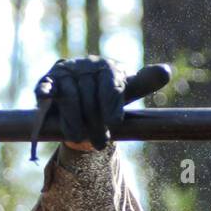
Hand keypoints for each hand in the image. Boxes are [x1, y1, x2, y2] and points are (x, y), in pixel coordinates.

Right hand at [32, 58, 171, 155]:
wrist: (83, 95)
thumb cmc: (109, 95)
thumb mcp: (128, 90)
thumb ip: (145, 82)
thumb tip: (166, 71)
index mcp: (107, 67)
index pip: (111, 85)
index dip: (111, 105)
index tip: (114, 123)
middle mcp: (85, 65)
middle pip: (89, 95)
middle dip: (94, 122)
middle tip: (101, 144)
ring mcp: (65, 72)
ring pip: (68, 97)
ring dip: (73, 121)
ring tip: (80, 139)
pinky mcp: (47, 81)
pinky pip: (44, 87)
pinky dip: (43, 93)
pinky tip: (44, 100)